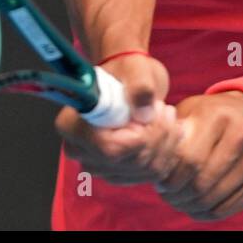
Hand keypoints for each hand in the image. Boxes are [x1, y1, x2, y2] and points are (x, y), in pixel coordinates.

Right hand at [54, 54, 184, 185]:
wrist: (130, 78)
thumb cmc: (128, 68)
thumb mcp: (135, 70)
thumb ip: (140, 87)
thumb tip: (144, 114)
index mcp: (72, 124)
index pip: (109, 149)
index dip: (139, 138)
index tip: (155, 111)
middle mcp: (81, 151)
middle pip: (127, 163)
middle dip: (157, 137)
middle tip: (166, 109)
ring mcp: (99, 165)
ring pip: (142, 170)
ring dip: (165, 143)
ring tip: (168, 116)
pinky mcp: (118, 172)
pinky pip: (149, 174)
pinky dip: (166, 153)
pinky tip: (170, 131)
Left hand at [153, 91, 242, 221]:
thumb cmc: (208, 117)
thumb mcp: (189, 112)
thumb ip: (171, 132)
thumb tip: (152, 161)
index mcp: (220, 116)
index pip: (189, 159)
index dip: (170, 178)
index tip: (159, 183)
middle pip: (202, 182)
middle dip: (178, 195)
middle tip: (167, 195)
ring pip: (213, 199)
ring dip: (189, 206)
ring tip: (178, 200)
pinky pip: (228, 208)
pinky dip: (206, 213)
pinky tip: (195, 206)